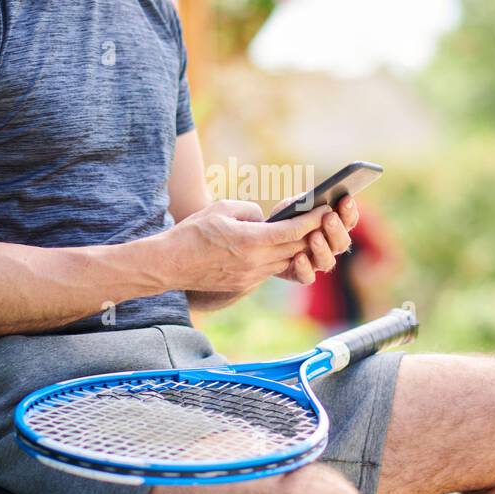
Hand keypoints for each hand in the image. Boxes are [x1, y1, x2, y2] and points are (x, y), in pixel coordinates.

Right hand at [161, 199, 331, 296]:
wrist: (169, 264)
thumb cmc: (192, 232)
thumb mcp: (222, 209)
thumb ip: (250, 211)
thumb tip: (266, 220)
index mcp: (251, 241)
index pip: (292, 231)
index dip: (312, 220)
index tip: (325, 209)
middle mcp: (255, 263)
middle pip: (295, 248)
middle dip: (312, 233)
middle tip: (325, 219)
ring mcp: (250, 277)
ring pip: (285, 262)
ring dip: (299, 248)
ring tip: (309, 233)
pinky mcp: (244, 285)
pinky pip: (271, 270)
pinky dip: (281, 258)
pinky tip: (285, 248)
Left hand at [274, 196, 358, 284]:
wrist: (264, 241)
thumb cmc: (283, 220)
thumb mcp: (291, 207)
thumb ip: (303, 203)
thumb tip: (312, 199)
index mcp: (333, 228)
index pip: (348, 221)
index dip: (349, 211)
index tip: (346, 199)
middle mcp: (330, 247)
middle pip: (342, 242)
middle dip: (337, 229)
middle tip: (329, 217)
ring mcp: (316, 263)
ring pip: (327, 261)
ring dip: (322, 248)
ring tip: (314, 236)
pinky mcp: (300, 274)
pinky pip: (307, 276)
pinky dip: (304, 267)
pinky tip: (299, 256)